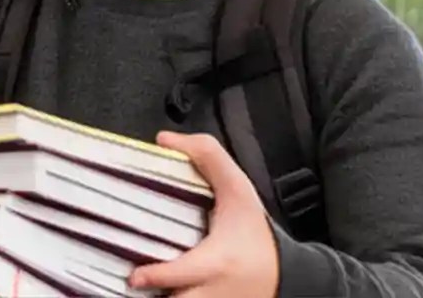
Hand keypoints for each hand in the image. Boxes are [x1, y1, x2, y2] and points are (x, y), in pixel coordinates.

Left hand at [129, 132, 279, 297]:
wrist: (288, 273)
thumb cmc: (255, 231)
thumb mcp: (238, 189)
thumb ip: (206, 156)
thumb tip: (164, 140)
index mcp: (215, 263)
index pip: (179, 276)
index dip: (154, 277)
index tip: (134, 275)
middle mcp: (212, 294)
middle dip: (153, 297)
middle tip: (134, 282)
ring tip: (145, 291)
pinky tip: (160, 293)